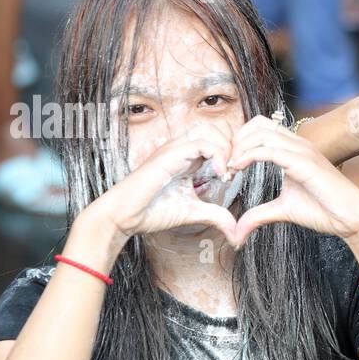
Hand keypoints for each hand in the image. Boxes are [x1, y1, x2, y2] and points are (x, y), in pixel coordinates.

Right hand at [90, 129, 239, 245]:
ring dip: (227, 149)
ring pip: (210, 130)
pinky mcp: (169, 155)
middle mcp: (180, 148)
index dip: (231, 153)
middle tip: (233, 171)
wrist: (124, 216)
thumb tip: (235, 231)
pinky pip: (201, 143)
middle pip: (216, 128)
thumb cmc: (151, 211)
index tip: (232, 176)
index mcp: (186, 157)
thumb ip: (215, 215)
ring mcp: (174, 149)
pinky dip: (218, 156)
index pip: (215, 139)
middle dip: (232, 147)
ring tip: (227, 173)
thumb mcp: (192, 212)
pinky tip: (220, 175)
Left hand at [229, 115, 358, 244]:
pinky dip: (248, 156)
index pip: (262, 128)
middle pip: (258, 124)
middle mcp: (299, 144)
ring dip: (239, 148)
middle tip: (225, 165)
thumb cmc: (325, 211)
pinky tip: (238, 170)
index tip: (229, 165)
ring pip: (261, 133)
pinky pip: (269, 150)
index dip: (240, 141)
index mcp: (295, 150)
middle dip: (236, 141)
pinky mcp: (304, 163)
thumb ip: (259, 214)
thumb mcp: (283, 210)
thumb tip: (237, 231)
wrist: (352, 219)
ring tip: (230, 168)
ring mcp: (303, 151)